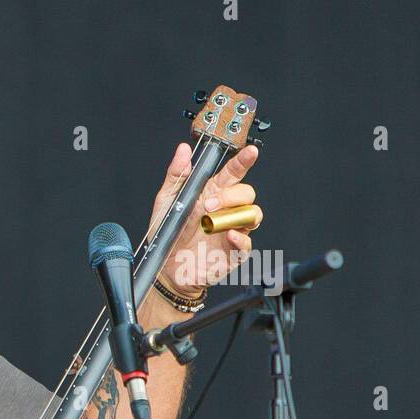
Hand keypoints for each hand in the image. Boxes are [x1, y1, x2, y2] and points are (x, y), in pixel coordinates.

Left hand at [149, 142, 262, 295]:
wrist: (166, 268)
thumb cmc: (169, 235)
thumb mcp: (167, 202)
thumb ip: (176, 175)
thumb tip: (183, 150)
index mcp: (212, 194)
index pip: (233, 173)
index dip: (243, 161)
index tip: (250, 152)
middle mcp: (226, 211)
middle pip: (246, 193)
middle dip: (230, 196)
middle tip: (208, 205)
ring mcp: (232, 230)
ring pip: (253, 214)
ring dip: (235, 215)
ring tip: (213, 222)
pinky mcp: (234, 251)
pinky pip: (247, 242)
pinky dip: (240, 237)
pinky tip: (228, 236)